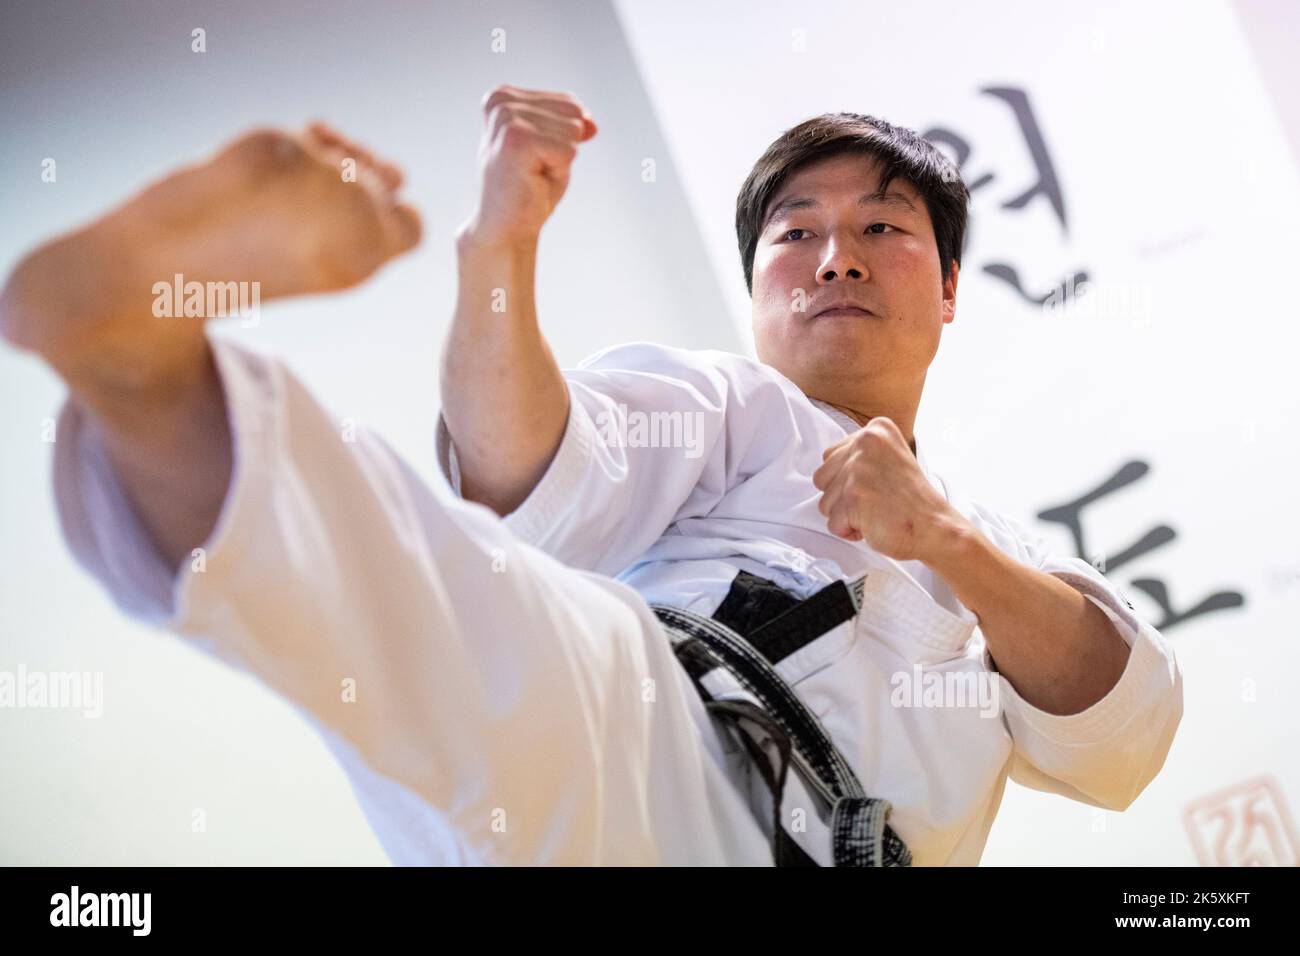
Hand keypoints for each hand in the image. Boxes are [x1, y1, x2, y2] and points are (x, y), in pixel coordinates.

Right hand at [459, 84, 597, 248]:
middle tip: (533, 171)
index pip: (569, 104)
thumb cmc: (529, 190)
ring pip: (573, 131)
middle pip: (574, 114)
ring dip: (559, 161)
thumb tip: (591, 123)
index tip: (534, 159)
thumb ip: (574, 125)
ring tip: (531, 176)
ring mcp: (506, 118)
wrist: (504, 229)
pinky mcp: (516, 139)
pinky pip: (569, 150)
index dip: (563, 139)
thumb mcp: (556, 147)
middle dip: (563, 148)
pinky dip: (558, 171)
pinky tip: (532, 181)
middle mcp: (501, 101)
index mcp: (504, 97)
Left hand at [812, 416, 966, 562]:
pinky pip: (833, 523)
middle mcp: (865, 443)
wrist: (933, 526)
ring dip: (846, 515)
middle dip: (842, 497)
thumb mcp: (888, 458)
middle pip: (822, 478)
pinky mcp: (853, 497)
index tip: (876, 485)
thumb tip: (830, 469)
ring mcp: (858, 469)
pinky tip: (874, 523)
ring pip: (825, 502)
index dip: (848, 479)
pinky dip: (849, 531)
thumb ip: (859, 455)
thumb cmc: (912, 501)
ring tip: (876, 511)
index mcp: (875, 429)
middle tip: (875, 500)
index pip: (830, 456)